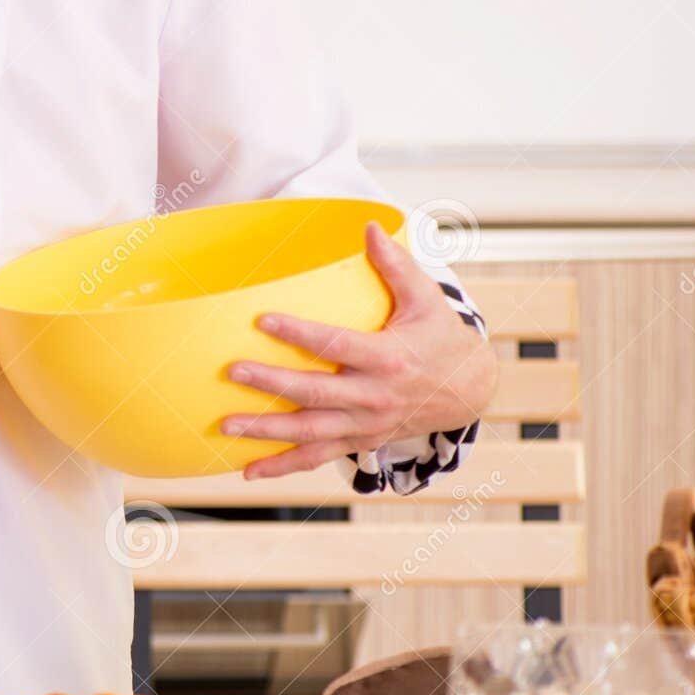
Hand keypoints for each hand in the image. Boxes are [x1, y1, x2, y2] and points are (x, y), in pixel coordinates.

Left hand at [219, 220, 496, 480]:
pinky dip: (282, 466)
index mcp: (389, 358)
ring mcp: (367, 425)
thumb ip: (396, 264)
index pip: (336, 345)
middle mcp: (376, 397)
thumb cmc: (439, 336)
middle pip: (315, 394)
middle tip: (232, 372)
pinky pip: (317, 458)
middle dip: (271, 385)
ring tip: (225, 426)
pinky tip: (248, 470)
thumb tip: (370, 225)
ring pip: (311, 433)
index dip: (299, 334)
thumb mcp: (425, 298)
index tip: (263, 320)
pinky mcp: (361, 441)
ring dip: (267, 433)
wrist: (468, 390)